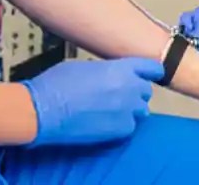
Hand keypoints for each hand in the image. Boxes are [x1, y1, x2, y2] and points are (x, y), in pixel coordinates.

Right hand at [21, 57, 162, 146]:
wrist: (46, 110)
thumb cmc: (58, 84)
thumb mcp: (84, 66)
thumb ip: (107, 70)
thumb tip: (111, 75)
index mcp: (121, 68)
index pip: (151, 67)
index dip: (152, 71)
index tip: (152, 74)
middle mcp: (129, 88)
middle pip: (146, 91)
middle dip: (137, 92)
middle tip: (121, 94)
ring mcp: (127, 111)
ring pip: (141, 111)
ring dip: (131, 109)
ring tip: (113, 110)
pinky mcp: (120, 131)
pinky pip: (130, 127)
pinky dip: (122, 125)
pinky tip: (106, 122)